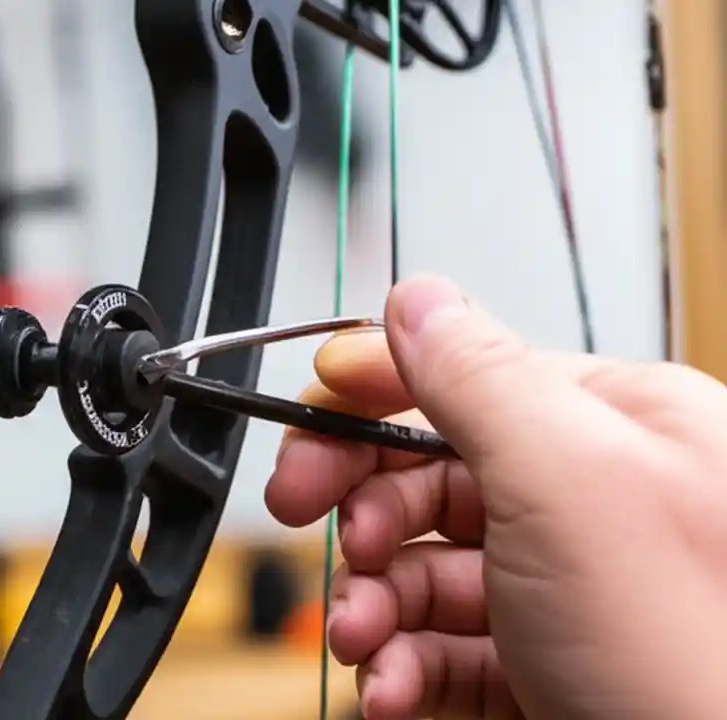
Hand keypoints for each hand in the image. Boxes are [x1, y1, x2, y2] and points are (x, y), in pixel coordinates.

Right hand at [266, 275, 726, 718]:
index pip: (464, 375)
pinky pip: (436, 649)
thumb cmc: (697, 659)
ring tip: (361, 634)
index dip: (373, 389)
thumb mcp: (570, 484)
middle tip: (302, 515)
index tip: (305, 413)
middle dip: (358, 503)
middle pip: (427, 473)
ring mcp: (562, 593)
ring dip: (367, 599)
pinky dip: (397, 665)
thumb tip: (416, 298)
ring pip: (420, 569)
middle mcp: (589, 503)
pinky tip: (391, 686)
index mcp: (615, 426)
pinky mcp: (538, 672)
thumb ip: (479, 380)